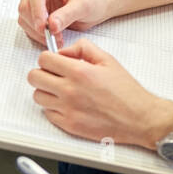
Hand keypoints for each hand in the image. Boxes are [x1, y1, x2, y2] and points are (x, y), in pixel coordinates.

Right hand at [17, 0, 113, 45]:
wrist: (96, 7)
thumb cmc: (93, 0)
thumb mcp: (83, 6)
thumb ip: (67, 15)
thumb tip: (51, 24)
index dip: (37, 8)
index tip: (43, 25)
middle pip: (26, 4)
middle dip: (37, 23)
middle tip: (50, 34)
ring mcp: (36, 1)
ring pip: (24, 17)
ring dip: (37, 31)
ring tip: (55, 37)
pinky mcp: (35, 14)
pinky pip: (28, 25)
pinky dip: (37, 35)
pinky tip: (51, 37)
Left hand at [27, 38, 172, 145]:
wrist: (138, 118)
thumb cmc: (126, 92)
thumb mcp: (107, 60)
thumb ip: (83, 49)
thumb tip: (64, 51)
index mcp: (79, 72)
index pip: (43, 59)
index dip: (47, 58)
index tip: (54, 62)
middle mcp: (70, 91)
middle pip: (34, 77)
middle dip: (42, 73)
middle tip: (53, 75)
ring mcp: (67, 109)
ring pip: (37, 96)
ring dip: (46, 91)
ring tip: (61, 90)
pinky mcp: (68, 125)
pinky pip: (47, 113)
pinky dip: (53, 108)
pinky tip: (67, 104)